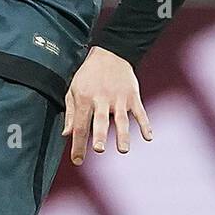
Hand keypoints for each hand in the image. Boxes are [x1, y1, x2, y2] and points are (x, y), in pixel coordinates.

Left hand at [62, 46, 151, 165]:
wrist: (111, 53)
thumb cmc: (89, 75)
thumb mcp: (74, 90)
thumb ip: (71, 113)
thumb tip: (67, 135)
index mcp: (85, 99)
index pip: (80, 126)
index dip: (78, 144)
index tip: (77, 160)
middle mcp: (101, 99)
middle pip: (100, 120)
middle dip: (100, 135)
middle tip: (99, 149)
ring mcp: (119, 98)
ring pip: (121, 119)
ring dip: (123, 135)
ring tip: (123, 149)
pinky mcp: (133, 96)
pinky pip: (140, 112)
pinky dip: (145, 124)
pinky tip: (148, 137)